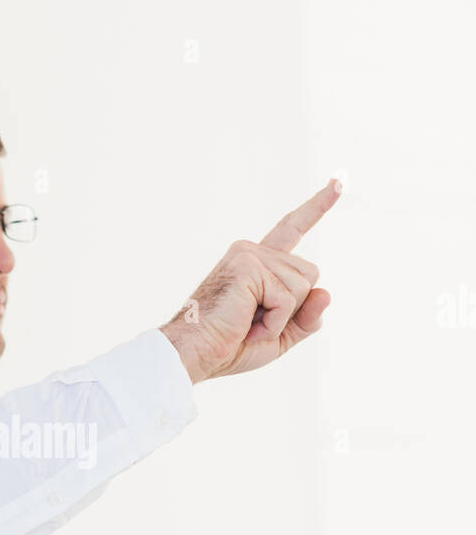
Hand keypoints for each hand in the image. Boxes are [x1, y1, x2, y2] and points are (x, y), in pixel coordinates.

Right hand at [160, 179, 340, 381]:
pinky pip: (288, 298)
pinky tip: (249, 326)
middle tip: (255, 323)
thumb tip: (327, 292)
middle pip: (310, 275)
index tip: (339, 181)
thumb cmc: (231, 347)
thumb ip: (307, 317)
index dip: (317, 206)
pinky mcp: (249, 266)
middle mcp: (254, 251)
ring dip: (282, 318)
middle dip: (293, 309)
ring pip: (303, 286)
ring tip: (249, 325)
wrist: (196, 354)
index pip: (292, 228)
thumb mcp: (281, 335)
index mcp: (259, 262)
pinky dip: (275, 322)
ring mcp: (250, 255)